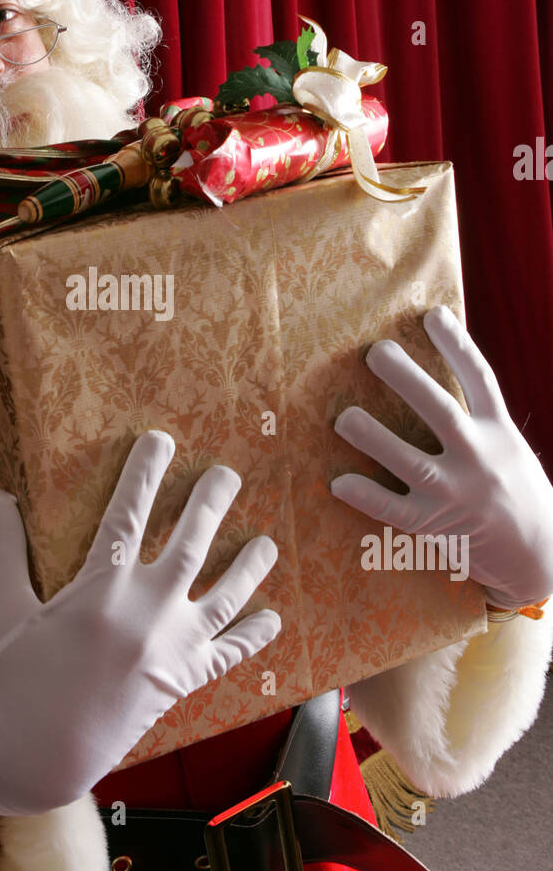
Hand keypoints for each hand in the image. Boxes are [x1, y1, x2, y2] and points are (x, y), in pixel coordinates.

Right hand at [0, 430, 280, 815]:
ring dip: (248, 566)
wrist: (39, 757)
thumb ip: (3, 550)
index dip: (144, 473)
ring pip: (223, 596)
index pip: (127, 514)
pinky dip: (252, 637)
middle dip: (210, 504)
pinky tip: (272, 618)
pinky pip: (227, 656)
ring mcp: (171, 649)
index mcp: (99, 589)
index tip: (160, 440)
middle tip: (228, 473)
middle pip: (189, 545)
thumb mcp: (0, 610)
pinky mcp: (182, 682)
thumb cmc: (14, 680)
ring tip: (266, 541)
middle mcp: (145, 612)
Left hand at [330, 305, 552, 609]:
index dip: (457, 344)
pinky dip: (367, 496)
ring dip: (375, 438)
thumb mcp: (509, 449)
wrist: (540, 557)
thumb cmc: (516, 493)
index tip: (432, 313)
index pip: (480, 380)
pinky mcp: (437, 526)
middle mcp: (481, 459)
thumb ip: (479, 420)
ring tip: (344, 417)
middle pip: (442, 412)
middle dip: (408, 380)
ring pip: (414, 462)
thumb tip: (431, 379)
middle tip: (376, 351)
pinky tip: (338, 482)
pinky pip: (396, 510)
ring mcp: (458, 494)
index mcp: (501, 434)